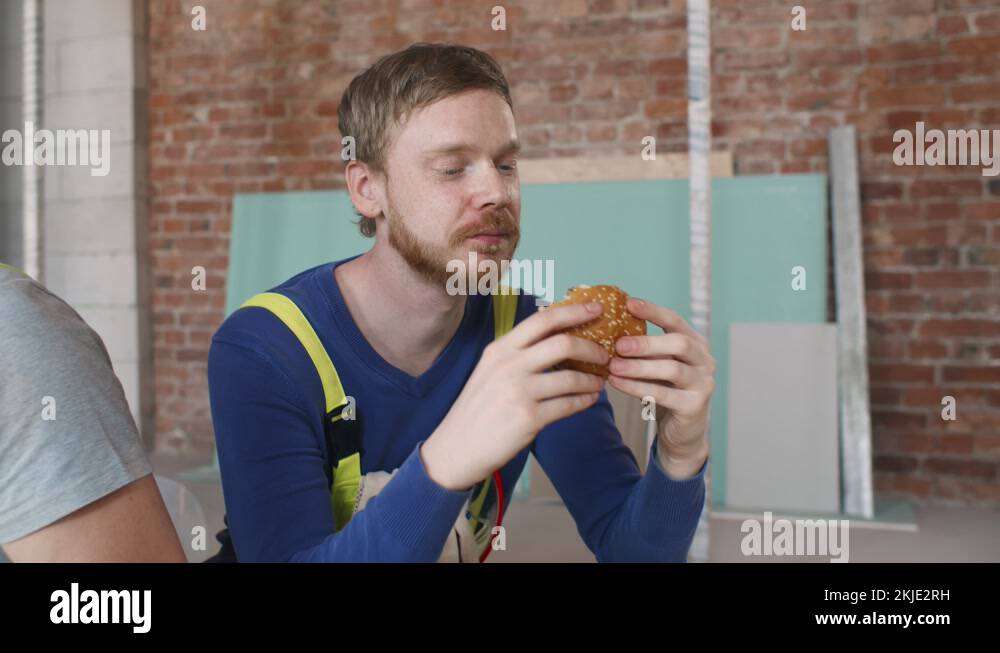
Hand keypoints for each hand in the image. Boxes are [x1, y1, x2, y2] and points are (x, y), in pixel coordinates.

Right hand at [422, 301, 609, 490]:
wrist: (458, 447)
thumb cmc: (478, 408)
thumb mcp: (490, 371)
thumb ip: (518, 353)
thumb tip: (558, 338)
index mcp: (500, 349)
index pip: (543, 320)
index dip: (574, 311)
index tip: (596, 309)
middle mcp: (509, 366)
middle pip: (563, 343)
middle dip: (592, 348)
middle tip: (604, 354)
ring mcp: (519, 392)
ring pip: (571, 378)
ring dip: (591, 380)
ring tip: (598, 383)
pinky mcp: (529, 418)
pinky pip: (569, 405)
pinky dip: (584, 401)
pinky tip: (589, 400)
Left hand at [606, 298, 714, 478]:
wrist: (681, 432)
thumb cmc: (665, 390)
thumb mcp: (657, 365)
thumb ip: (644, 349)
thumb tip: (608, 329)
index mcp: (696, 343)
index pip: (676, 321)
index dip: (653, 311)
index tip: (628, 303)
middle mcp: (705, 360)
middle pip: (679, 343)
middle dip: (646, 343)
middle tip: (618, 345)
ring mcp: (703, 383)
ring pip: (671, 369)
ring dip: (639, 367)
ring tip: (613, 367)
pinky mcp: (694, 405)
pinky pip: (663, 394)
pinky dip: (637, 387)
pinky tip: (616, 384)